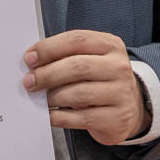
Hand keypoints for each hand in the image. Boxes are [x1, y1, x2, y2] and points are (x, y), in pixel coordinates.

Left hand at [23, 29, 146, 144]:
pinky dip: (59, 116)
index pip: (76, 40)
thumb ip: (65, 56)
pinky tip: (51, 115)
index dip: (49, 48)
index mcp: (110, 46)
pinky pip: (81, 118)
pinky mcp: (116, 118)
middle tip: (29, 82)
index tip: (29, 58)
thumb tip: (32, 63)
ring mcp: (121, 93)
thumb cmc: (100, 80)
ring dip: (53, 97)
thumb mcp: (90, 60)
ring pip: (78, 93)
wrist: (129, 109)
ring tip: (44, 99)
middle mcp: (119, 67)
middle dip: (47, 74)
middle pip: (77, 66)